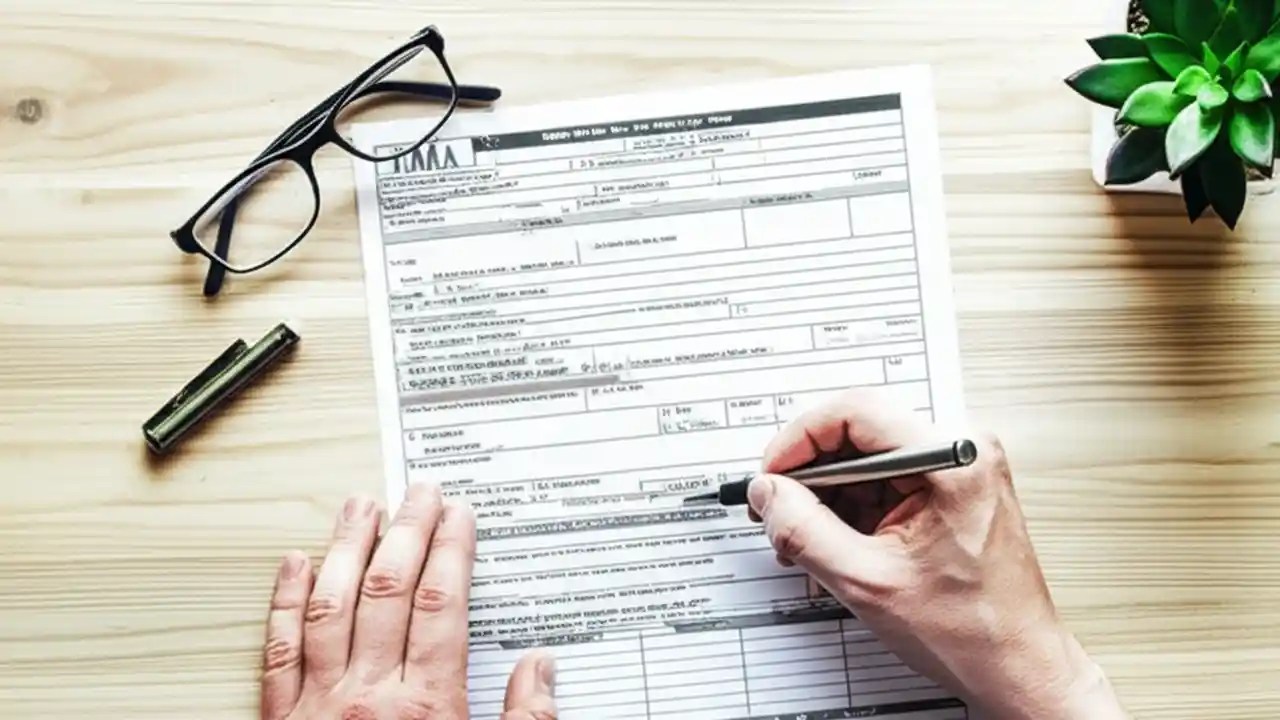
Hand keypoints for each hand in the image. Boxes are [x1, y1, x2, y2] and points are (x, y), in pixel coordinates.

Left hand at [260, 483, 557, 719]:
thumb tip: (538, 669)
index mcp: (426, 708)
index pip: (441, 605)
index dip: (450, 551)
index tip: (458, 517)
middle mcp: (368, 698)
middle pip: (388, 592)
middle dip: (405, 532)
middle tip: (416, 492)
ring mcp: (320, 707)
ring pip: (329, 605)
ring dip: (345, 549)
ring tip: (358, 507)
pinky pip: (278, 650)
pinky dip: (282, 602)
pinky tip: (292, 565)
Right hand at [746, 388, 1127, 719]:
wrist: (1019, 669)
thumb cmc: (973, 633)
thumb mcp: (866, 581)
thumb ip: (803, 530)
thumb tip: (767, 493)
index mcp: (953, 459)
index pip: (856, 411)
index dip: (799, 439)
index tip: (771, 474)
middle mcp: (962, 452)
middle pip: (859, 434)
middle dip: (810, 476)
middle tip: (778, 511)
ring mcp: (958, 471)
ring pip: (866, 460)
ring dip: (827, 497)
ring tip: (806, 542)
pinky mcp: (951, 492)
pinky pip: (885, 482)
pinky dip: (851, 510)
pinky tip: (834, 544)